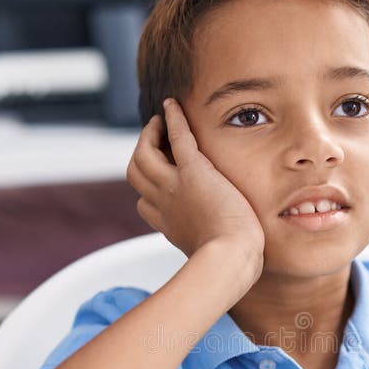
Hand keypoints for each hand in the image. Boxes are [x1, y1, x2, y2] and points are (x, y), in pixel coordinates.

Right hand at [127, 99, 264, 272]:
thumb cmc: (232, 264)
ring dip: (150, 134)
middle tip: (154, 140)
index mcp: (169, 226)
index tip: (161, 180)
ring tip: (159, 121)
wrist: (232, 258)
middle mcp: (164, 204)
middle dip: (141, 155)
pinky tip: (172, 104)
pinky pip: (177, 137)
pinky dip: (172, 118)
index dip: (148, 191)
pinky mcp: (194, 171)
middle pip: (135, 173)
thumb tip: (227, 258)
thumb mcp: (213, 259)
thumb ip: (213, 250)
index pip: (144, 205)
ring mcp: (174, 186)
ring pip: (145, 154)